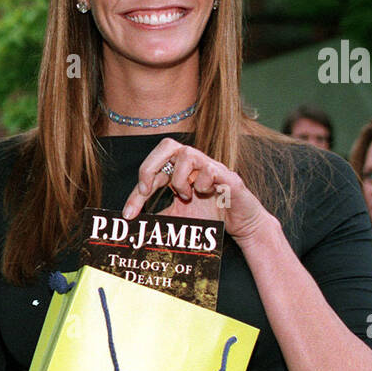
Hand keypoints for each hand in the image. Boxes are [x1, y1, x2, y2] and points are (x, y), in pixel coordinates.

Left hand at [122, 138, 274, 241]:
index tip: (129, 214)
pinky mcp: (228, 176)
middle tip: (145, 191)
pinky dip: (202, 184)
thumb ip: (158, 217)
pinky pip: (210, 170)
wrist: (242, 225)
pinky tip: (207, 195)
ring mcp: (211, 167)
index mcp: (179, 171)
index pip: (152, 170)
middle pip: (167, 145)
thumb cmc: (211, 217)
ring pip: (187, 154)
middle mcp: (193, 164)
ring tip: (186, 196)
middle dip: (149, 167)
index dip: (136, 192)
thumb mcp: (177, 218)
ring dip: (180, 179)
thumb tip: (134, 224)